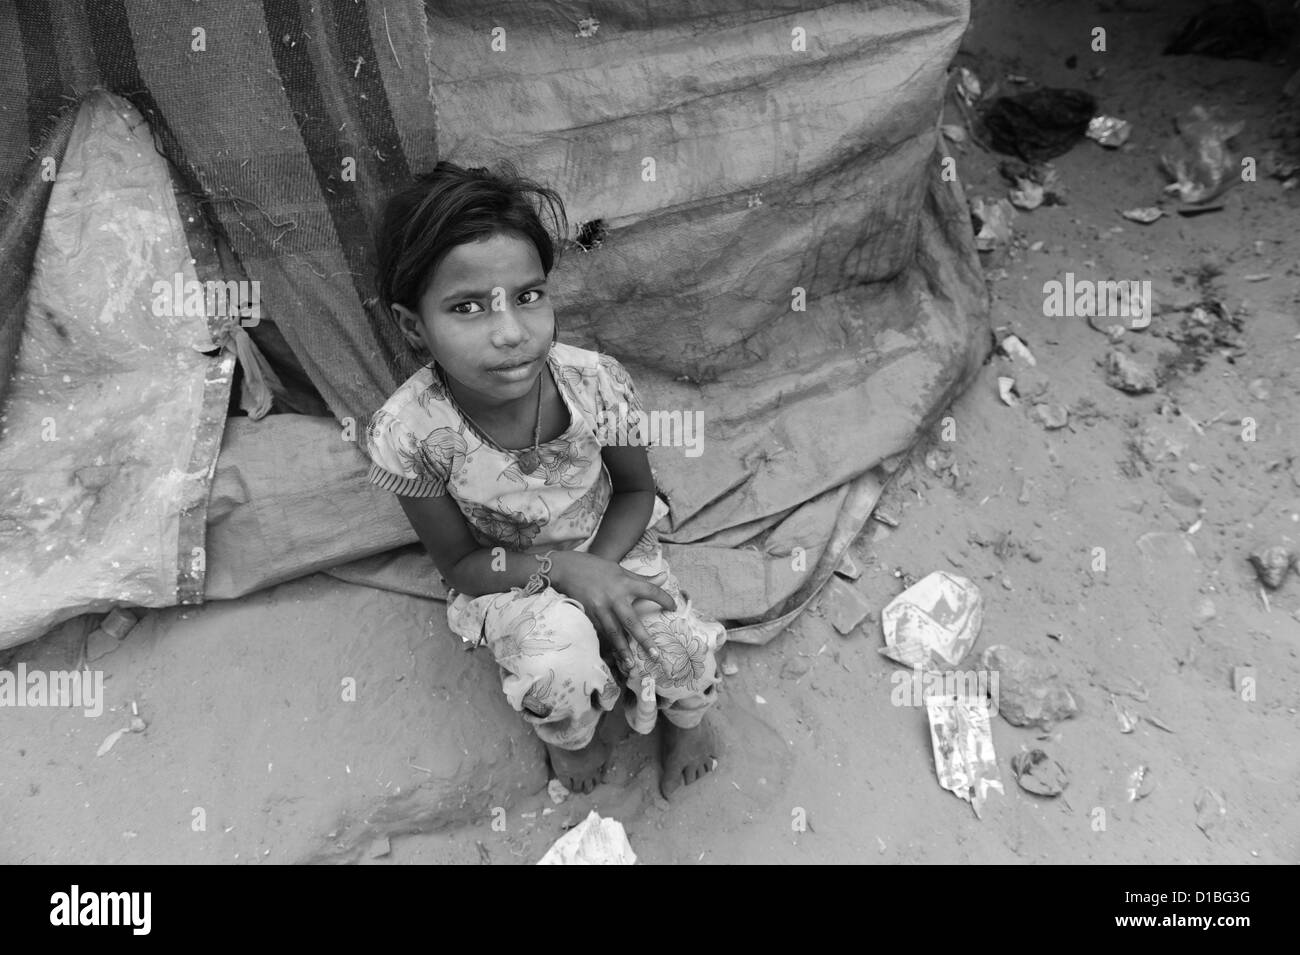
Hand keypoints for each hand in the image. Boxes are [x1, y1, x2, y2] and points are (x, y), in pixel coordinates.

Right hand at [548, 550, 675, 667]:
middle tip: (655, 655)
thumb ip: (642, 578)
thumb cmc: (596, 568)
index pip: (650, 590)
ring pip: (614, 632)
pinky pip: (600, 633)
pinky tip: (612, 657)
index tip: (673, 608)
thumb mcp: (620, 570)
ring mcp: (600, 607)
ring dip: (623, 650)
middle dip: (644, 639)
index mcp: (625, 582)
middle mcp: (614, 596)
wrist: (566, 568)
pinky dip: (607, 645)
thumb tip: (664, 577)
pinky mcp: (588, 615)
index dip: (663, 599)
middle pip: (632, 621)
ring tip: (631, 665)